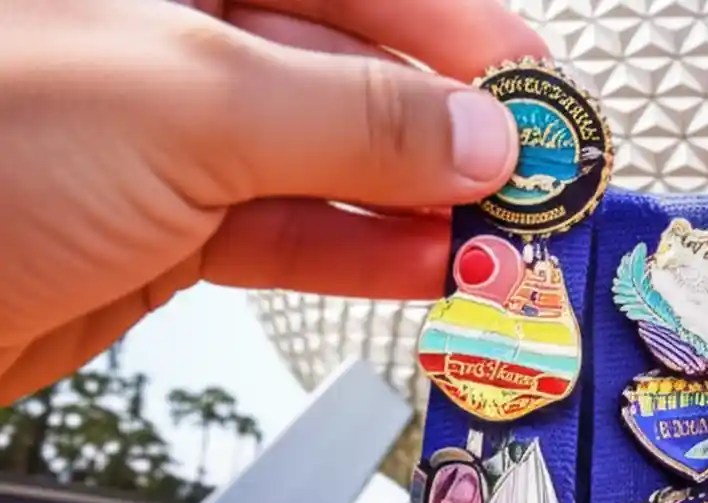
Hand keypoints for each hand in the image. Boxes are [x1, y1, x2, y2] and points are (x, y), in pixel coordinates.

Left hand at [0, 0, 545, 402]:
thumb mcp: (183, 99)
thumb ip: (351, 112)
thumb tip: (481, 131)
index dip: (451, 21)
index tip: (537, 81)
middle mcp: (169, 33)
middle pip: (347, 59)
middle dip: (449, 119)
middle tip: (537, 172)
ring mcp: (167, 132)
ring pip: (328, 155)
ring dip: (420, 198)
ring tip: (498, 230)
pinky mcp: (162, 224)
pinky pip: (288, 226)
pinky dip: (361, 251)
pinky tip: (425, 266)